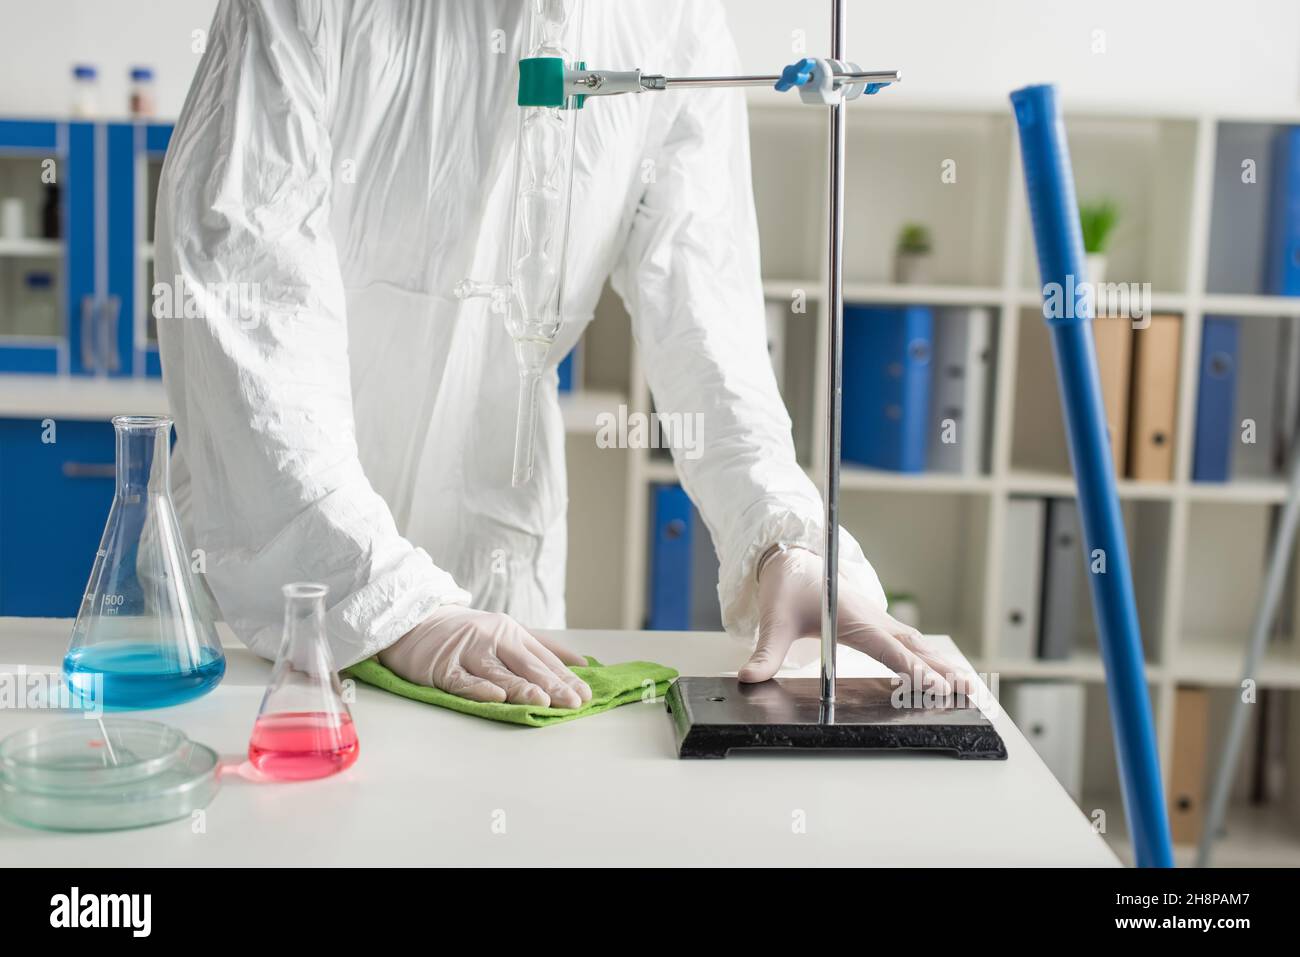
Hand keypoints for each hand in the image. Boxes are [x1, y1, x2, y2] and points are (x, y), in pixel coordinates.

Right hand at [378, 605, 592, 708]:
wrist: (416, 620)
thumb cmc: (467, 632)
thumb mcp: (507, 631)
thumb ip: (543, 647)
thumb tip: (582, 664)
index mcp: (512, 631)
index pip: (544, 658)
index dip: (565, 677)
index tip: (585, 694)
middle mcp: (493, 638)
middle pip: (527, 665)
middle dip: (552, 685)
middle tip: (573, 702)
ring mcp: (467, 652)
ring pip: (498, 673)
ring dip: (521, 688)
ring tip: (543, 701)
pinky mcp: (442, 667)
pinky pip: (463, 681)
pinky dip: (480, 689)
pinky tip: (497, 697)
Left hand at [738, 547, 975, 695]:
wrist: (793, 558)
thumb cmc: (788, 585)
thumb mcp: (774, 620)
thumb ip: (766, 652)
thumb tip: (750, 677)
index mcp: (854, 619)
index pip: (889, 649)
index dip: (912, 669)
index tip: (935, 686)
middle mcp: (874, 620)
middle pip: (916, 649)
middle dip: (944, 671)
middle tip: (971, 693)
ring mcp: (880, 622)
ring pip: (918, 646)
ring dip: (944, 665)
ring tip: (971, 688)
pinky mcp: (879, 625)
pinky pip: (910, 643)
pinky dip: (931, 658)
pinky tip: (945, 674)